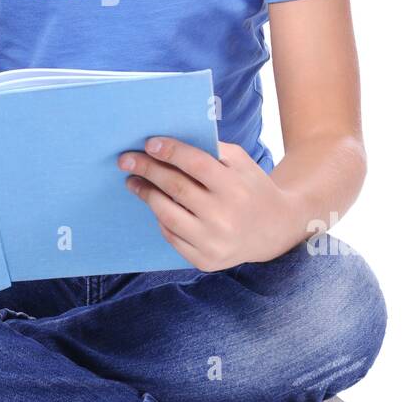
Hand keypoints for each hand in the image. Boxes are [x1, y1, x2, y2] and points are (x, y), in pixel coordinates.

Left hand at [116, 136, 298, 270]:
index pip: (195, 164)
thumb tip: (169, 142)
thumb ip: (211, 150)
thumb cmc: (251, 187)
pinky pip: (171, 236)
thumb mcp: (242, 162)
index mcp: (236, 187)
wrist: (274, 229)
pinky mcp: (204, 260)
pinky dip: (160, 218)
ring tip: (133, 181)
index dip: (170, 151)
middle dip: (147, 170)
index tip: (149, 143)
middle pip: (176, 187)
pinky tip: (155, 205)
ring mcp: (213, 242)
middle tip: (126, 160)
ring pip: (166, 214)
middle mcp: (224, 216)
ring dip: (146, 194)